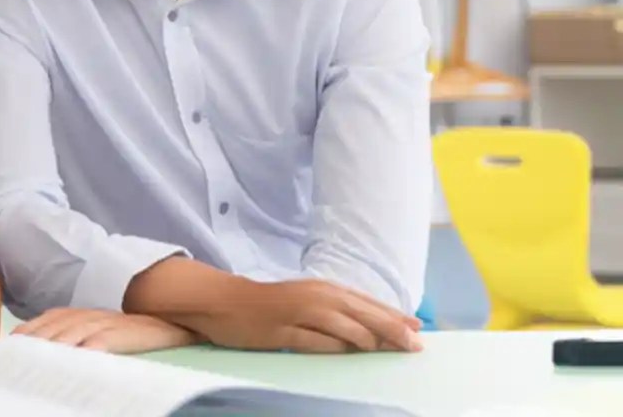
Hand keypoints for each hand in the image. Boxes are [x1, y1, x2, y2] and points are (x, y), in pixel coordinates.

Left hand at [13, 308, 203, 353]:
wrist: (169, 321)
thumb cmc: (127, 332)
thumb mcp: (95, 330)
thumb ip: (70, 337)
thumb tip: (41, 352)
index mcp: (74, 313)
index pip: (40, 323)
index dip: (23, 336)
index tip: (4, 352)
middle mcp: (85, 315)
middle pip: (50, 330)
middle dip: (30, 345)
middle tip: (11, 363)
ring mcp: (103, 322)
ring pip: (70, 335)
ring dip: (51, 349)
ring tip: (33, 365)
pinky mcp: (122, 333)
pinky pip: (99, 343)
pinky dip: (85, 352)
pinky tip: (73, 362)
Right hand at [184, 278, 422, 353]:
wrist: (226, 302)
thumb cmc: (270, 305)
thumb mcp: (307, 302)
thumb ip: (336, 312)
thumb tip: (371, 332)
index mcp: (324, 288)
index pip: (367, 304)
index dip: (394, 317)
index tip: (417, 330)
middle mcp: (317, 297)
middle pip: (363, 315)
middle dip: (393, 331)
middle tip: (415, 346)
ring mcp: (300, 314)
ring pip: (345, 329)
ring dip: (370, 342)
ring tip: (389, 353)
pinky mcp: (283, 331)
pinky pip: (316, 342)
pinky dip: (335, 349)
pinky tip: (350, 355)